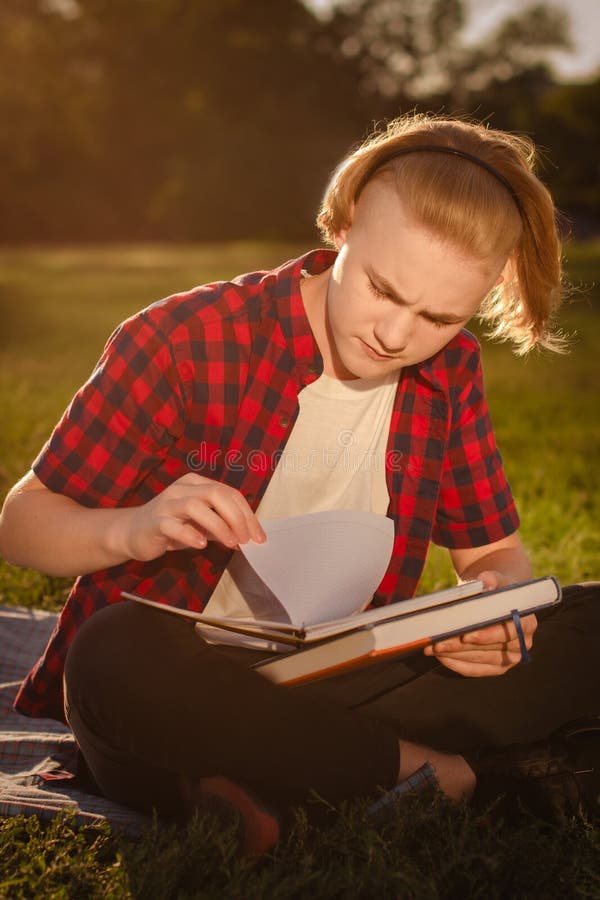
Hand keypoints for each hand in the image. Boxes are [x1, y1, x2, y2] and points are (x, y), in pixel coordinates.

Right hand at [122, 473, 265, 561]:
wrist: (131, 532)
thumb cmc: (172, 527)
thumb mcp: (201, 523)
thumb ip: (221, 525)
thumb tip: (247, 535)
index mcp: (197, 484)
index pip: (229, 493)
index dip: (247, 514)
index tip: (258, 537)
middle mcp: (182, 489)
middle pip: (216, 494)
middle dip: (236, 517)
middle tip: (246, 539)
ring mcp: (167, 504)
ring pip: (196, 506)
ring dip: (218, 526)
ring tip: (230, 543)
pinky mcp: (154, 522)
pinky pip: (173, 525)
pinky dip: (190, 535)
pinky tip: (201, 545)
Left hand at [423, 569, 536, 676]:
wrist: (495, 598)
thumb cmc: (495, 588)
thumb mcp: (495, 579)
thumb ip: (493, 579)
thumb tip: (486, 581)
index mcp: (526, 623)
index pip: (508, 633)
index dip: (487, 636)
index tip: (466, 636)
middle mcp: (522, 645)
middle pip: (488, 649)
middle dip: (460, 646)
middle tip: (436, 643)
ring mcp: (509, 659)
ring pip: (478, 661)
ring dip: (453, 655)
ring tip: (431, 648)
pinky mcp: (495, 667)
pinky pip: (473, 669)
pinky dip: (455, 663)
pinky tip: (439, 655)